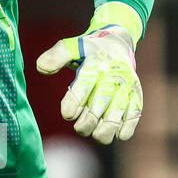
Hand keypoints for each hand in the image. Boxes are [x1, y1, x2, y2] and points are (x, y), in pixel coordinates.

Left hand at [36, 18, 142, 143]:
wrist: (118, 45)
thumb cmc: (89, 50)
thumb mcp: (72, 46)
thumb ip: (56, 56)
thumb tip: (40, 67)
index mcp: (96, 64)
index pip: (83, 88)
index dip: (72, 105)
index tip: (67, 114)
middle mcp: (113, 77)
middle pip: (97, 108)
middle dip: (85, 124)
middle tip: (79, 127)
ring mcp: (126, 88)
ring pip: (114, 119)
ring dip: (102, 132)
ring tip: (94, 132)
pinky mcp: (136, 97)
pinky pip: (132, 119)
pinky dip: (123, 131)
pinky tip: (115, 133)